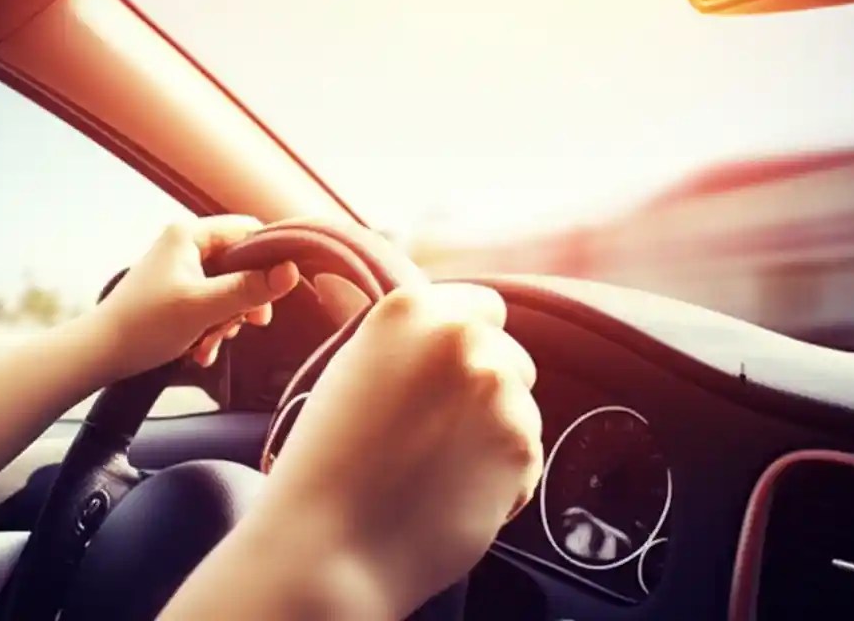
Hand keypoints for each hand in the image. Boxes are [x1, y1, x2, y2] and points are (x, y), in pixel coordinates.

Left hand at [83, 216, 298, 383]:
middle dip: (245, 299)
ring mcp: (178, 270)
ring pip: (225, 289)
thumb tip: (292, 272)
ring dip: (226, 320)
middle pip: (239, 263)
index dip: (269, 257)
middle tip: (251, 324)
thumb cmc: (146, 325)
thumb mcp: (205, 307)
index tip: (279, 289)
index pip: (248, 230)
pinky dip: (210, 327)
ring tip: (213, 343)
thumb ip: (250, 289)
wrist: (98, 353)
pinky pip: (207, 304)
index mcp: (190, 235)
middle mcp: (184, 245)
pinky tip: (202, 351)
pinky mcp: (173, 293)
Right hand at [252, 283, 540, 616]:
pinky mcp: (521, 445)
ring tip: (437, 470)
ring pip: (522, 407)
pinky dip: (503, 480)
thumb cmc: (325, 465)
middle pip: (510, 355)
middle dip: (487, 390)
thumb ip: (404, 340)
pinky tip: (451, 496)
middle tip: (438, 432)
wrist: (328, 546)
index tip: (450, 377)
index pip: (483, 306)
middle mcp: (461, 337)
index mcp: (411, 310)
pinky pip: (528, 456)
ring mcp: (497, 389)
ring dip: (495, 435)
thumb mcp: (351, 371)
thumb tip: (440, 322)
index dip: (468, 346)